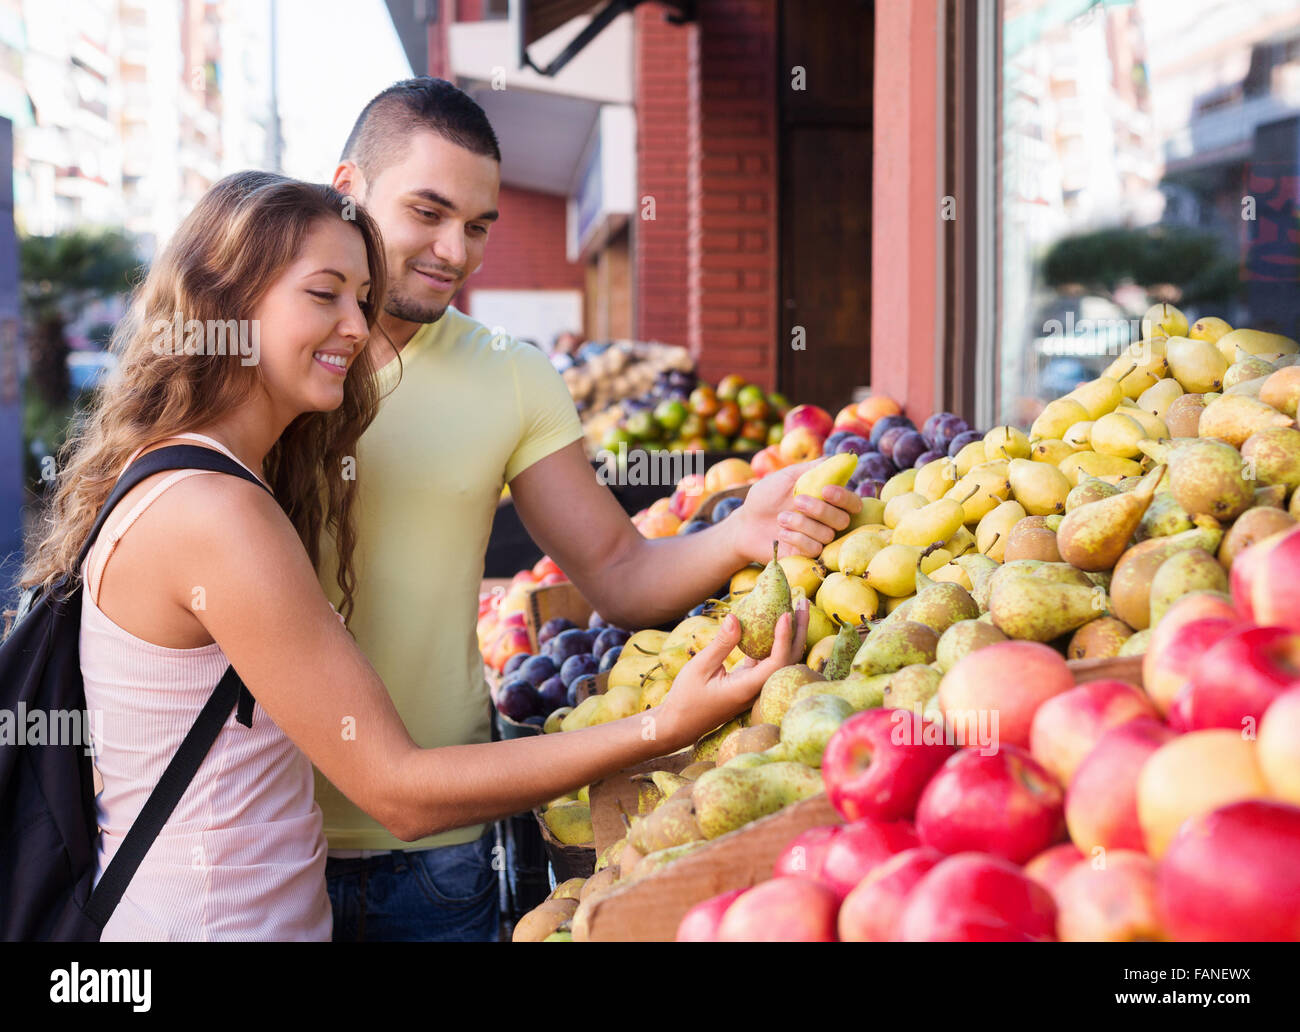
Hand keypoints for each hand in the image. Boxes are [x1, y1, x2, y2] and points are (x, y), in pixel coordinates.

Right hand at [655, 598, 809, 749]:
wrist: (680, 725)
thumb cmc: (686, 699)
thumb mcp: (700, 668)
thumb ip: (720, 644)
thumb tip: (735, 617)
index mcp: (747, 688)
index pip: (777, 662)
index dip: (784, 637)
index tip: (785, 613)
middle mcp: (758, 689)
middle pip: (789, 659)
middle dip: (798, 630)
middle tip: (802, 601)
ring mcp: (755, 686)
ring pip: (781, 659)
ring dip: (789, 634)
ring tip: (794, 607)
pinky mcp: (748, 682)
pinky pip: (767, 660)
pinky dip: (772, 641)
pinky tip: (771, 622)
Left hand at [728, 462, 861, 561]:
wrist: (745, 523)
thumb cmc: (766, 497)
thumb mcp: (787, 477)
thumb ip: (812, 468)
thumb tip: (839, 458)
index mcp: (827, 500)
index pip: (852, 502)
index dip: (844, 497)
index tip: (825, 490)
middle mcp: (828, 520)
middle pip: (843, 519)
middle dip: (820, 510)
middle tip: (797, 501)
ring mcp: (818, 539)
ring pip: (827, 535)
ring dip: (802, 524)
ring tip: (781, 518)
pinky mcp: (807, 554)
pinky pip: (814, 549)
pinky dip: (797, 538)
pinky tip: (781, 533)